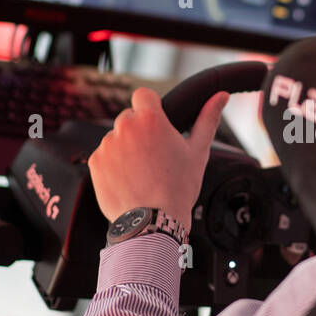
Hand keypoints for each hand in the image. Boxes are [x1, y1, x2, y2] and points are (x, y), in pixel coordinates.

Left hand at [88, 87, 229, 229]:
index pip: (143, 95)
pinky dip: (113, 165)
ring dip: (125, 148)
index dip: (150, 108)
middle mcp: (125, 127)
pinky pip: (104, 156)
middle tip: (153, 156)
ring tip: (141, 172)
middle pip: (129, 118)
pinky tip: (128, 180)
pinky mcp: (95, 162)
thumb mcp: (198, 151)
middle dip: (139, 131)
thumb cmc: (178, 188)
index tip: (156, 124)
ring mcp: (107, 145)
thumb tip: (220, 97)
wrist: (153, 221)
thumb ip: (207, 119)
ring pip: (116, 137)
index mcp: (151, 119)